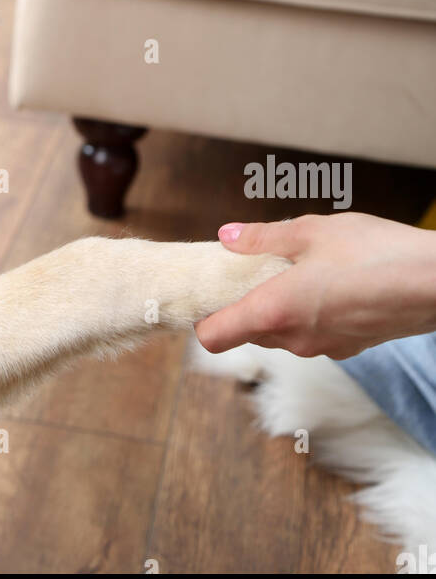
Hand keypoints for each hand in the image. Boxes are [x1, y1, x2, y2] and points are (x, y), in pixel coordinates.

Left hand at [194, 212, 435, 359]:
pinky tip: (326, 280)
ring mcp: (323, 348)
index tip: (208, 290)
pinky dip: (305, 312)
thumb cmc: (374, 252)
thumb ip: (263, 237)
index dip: (203, 316)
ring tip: (295, 266)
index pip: (214, 337)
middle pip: (246, 332)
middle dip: (242, 302)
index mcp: (274, 311)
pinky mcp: (347, 346)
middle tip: (251, 265)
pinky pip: (309, 333)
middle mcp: (294, 339)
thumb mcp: (311, 231)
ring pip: (279, 333)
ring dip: (276, 306)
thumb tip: (226, 237)